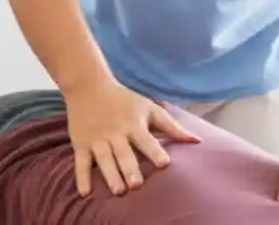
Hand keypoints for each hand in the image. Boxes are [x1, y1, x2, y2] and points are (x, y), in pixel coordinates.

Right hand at [64, 78, 201, 196]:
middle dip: (129, 168)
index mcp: (133, 123)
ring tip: (118, 190)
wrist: (88, 86)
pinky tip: (85, 193)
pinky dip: (81, 177)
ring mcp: (97, 139)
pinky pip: (81, 163)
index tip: (164, 163)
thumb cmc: (124, 100)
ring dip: (110, 175)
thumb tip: (197, 141)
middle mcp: (115, 132)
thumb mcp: (149, 108)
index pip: (145, 139)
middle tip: (136, 184)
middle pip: (123, 153)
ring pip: (103, 159)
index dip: (155, 151)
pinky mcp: (80, 143)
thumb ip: (172, 127)